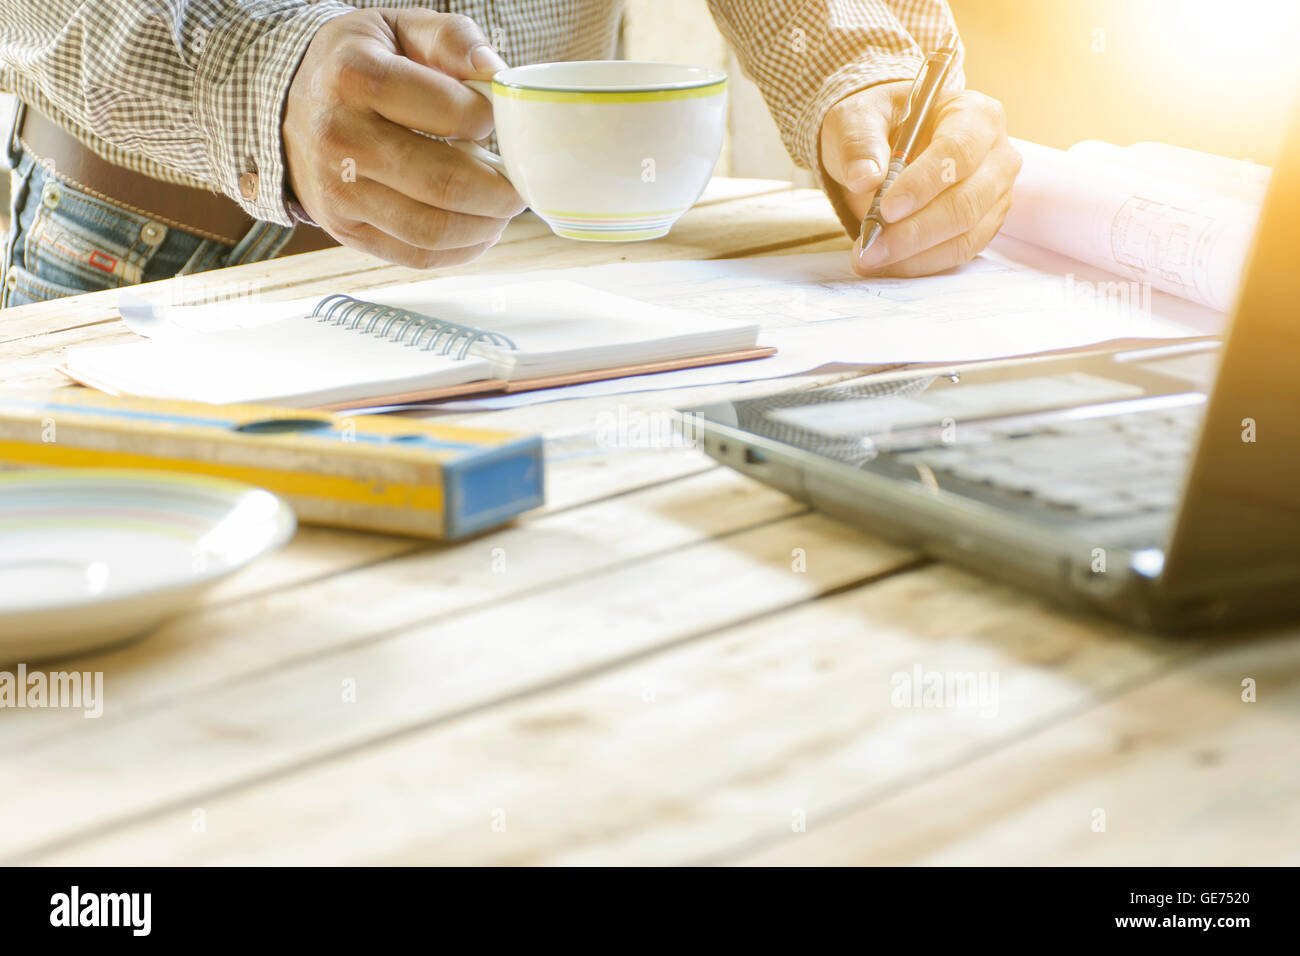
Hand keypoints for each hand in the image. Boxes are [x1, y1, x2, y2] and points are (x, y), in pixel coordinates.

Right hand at [283, 9, 525, 267]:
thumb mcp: (398, 28)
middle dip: (501, 191)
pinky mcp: (346, 231)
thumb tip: (495, 71)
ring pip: (433, 229)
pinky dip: (460, 250)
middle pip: (445, 183)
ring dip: (486, 226)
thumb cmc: (358, 65)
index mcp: (356, 77)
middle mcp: (340, 138)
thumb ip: (451, 40)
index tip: (496, 121)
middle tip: (519, 184)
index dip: (489, 121)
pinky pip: (416, 255)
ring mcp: (339, 191)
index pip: (450, 111)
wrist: (288, 106)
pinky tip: (478, 230)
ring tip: (502, 209)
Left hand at [820, 82, 1021, 276]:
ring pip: (965, 235)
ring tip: (870, 258)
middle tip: (870, 246)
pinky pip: (960, 252)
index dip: (923, 184)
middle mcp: (996, 154)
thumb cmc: (880, 124)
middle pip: (965, 202)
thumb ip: (859, 143)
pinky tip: (888, 265)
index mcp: (973, 114)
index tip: (887, 209)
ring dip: (915, 255)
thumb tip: (864, 178)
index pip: (957, 152)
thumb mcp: (858, 119)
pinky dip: (922, 264)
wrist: (887, 143)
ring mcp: (995, 193)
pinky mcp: (984, 224)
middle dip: (914, 231)